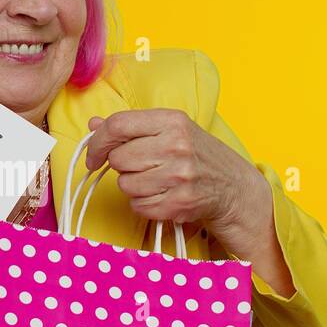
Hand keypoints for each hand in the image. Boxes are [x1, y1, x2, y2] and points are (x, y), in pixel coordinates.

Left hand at [84, 109, 272, 254]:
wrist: (233, 186)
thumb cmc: (196, 154)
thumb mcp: (169, 130)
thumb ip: (131, 127)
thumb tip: (93, 124)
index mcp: (171, 120)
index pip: (118, 125)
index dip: (98, 142)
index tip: (94, 154)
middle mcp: (176, 146)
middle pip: (119, 158)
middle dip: (121, 166)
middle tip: (140, 167)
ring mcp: (179, 176)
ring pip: (125, 184)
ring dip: (133, 186)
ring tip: (154, 181)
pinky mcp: (179, 203)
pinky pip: (138, 206)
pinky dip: (143, 204)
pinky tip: (160, 196)